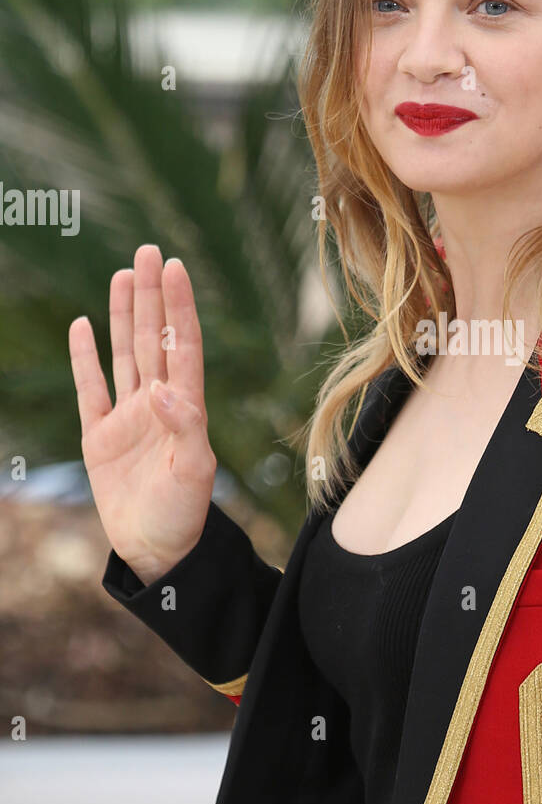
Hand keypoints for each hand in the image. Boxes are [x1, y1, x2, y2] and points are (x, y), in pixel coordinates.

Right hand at [68, 244, 216, 584]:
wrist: (156, 552)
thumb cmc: (185, 515)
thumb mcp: (194, 473)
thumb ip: (185, 428)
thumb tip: (163, 390)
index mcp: (186, 408)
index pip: (183, 345)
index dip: (180, 306)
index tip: (176, 268)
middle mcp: (158, 404)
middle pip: (154, 338)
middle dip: (152, 296)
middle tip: (149, 251)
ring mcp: (128, 417)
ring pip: (124, 354)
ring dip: (124, 315)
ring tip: (124, 275)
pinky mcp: (100, 436)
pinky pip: (91, 389)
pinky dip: (86, 358)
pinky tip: (85, 326)